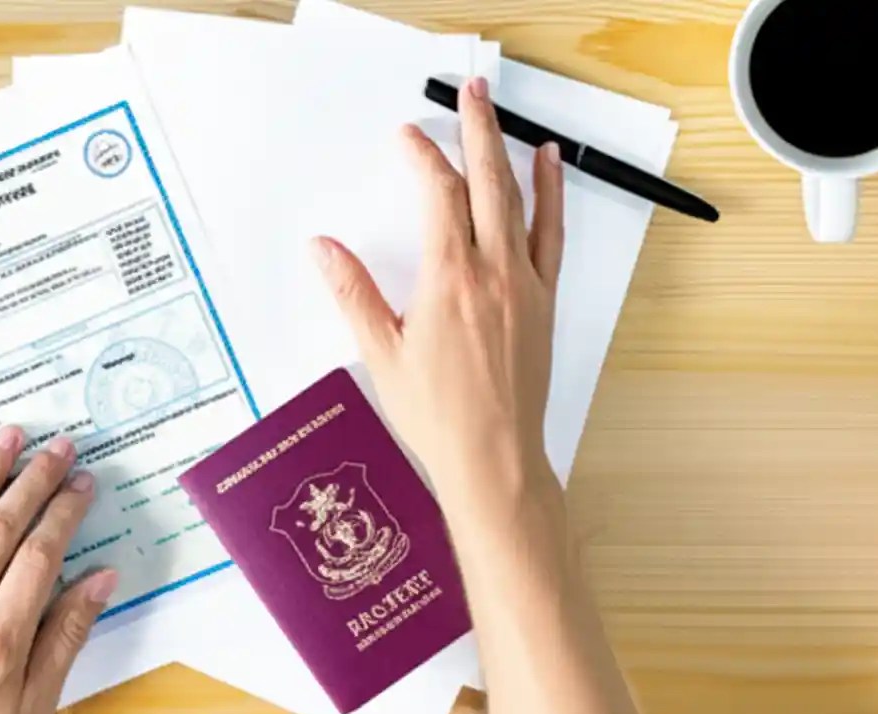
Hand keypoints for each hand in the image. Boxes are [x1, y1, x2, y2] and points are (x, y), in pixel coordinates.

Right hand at [313, 75, 564, 514]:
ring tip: (503, 114)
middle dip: (477, 129)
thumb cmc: (438, 415)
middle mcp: (494, 272)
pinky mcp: (544, 300)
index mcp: (450, 280)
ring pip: (521, 200)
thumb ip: (353, 293)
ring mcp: (525, 284)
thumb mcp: (380, 353)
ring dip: (511, 151)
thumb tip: (325, 248)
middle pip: (487, 181)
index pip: (439, 196)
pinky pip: (553, 234)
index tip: (408, 137)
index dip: (423, 157)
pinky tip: (549, 170)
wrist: (494, 457)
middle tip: (472, 91)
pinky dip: (552, 195)